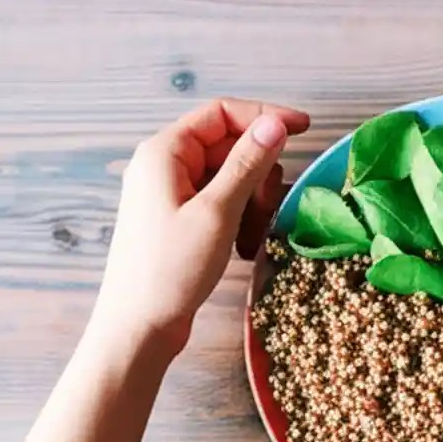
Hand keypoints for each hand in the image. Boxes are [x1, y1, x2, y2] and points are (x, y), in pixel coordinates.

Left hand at [93, 98, 308, 354]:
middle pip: (228, 145)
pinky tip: (242, 245)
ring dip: (252, 199)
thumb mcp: (217, 213)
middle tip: (271, 207)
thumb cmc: (171, 270)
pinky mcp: (178, 219)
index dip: (264, 116)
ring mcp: (170, 193)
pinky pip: (220, 201)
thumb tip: (275, 124)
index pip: (222, 113)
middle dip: (259, 172)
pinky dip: (239, 216)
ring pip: (228, 176)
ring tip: (252, 234)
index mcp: (164, 152)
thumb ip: (247, 164)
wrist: (138, 328)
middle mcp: (164, 165)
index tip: (304, 129)